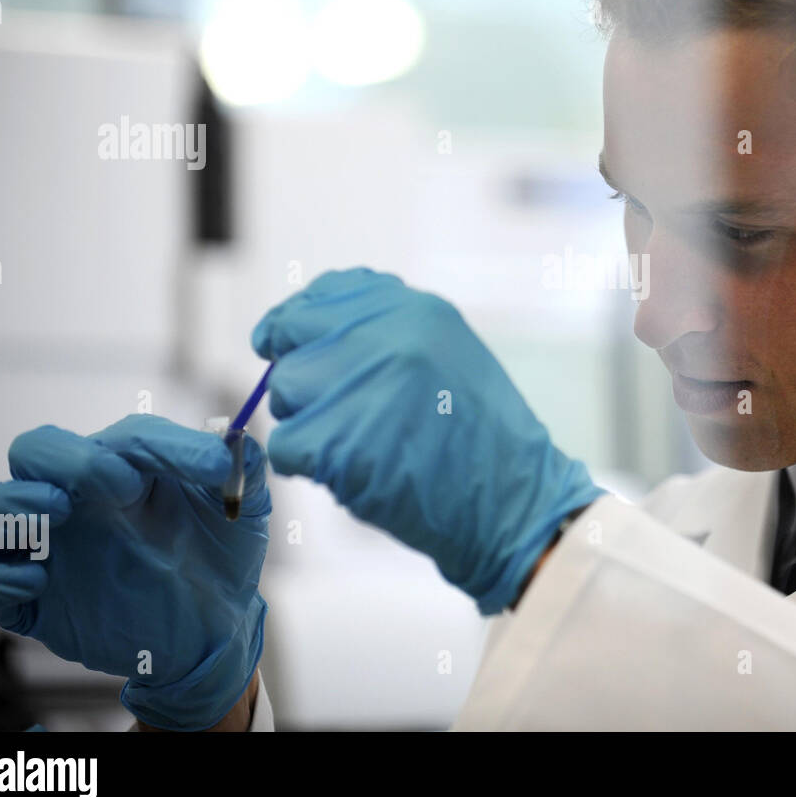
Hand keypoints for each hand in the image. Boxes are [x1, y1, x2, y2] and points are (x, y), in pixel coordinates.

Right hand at [0, 414, 270, 730]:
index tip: (213, 471)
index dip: (164, 446)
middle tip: (116, 484)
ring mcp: (53, 551)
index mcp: (126, 469)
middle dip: (65, 459)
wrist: (217, 630)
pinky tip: (36, 581)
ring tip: (57, 514)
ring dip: (9, 504)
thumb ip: (246, 467)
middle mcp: (79, 501)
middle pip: (34, 451)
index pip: (122, 438)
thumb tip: (235, 439)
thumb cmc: (222, 556)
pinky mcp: (38, 605)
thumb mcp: (247, 509)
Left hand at [252, 268, 606, 614]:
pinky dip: (305, 464)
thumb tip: (304, 331)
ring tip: (355, 444)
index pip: (321, 296)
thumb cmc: (480, 437)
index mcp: (412, 309)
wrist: (512, 500)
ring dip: (306, 422)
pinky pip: (285, 445)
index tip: (288, 346)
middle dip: (302, 376)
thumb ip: (385, 331)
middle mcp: (385, 335)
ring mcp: (360, 385)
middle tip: (328, 410)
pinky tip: (348, 472)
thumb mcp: (447, 351)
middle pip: (291, 340)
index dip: (299, 324)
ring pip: (283, 392)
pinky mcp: (337, 441)